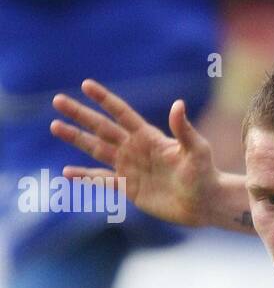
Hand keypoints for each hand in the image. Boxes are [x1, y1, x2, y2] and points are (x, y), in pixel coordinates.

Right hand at [52, 79, 219, 226]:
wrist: (205, 203)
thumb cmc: (205, 174)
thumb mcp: (196, 149)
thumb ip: (183, 129)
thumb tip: (178, 104)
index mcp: (149, 136)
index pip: (122, 113)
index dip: (104, 99)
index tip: (85, 85)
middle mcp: (135, 149)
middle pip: (102, 128)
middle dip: (80, 115)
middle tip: (57, 101)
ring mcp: (130, 168)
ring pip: (97, 150)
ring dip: (76, 139)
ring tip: (55, 126)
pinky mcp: (130, 188)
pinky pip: (102, 180)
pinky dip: (85, 176)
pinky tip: (67, 172)